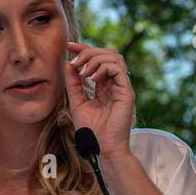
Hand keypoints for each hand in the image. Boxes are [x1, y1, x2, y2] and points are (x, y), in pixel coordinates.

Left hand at [63, 40, 134, 162]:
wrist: (102, 148)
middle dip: (88, 52)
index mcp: (104, 85)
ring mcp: (122, 86)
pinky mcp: (127, 92)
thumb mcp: (77, 102)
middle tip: (74, 62)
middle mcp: (114, 83)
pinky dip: (103, 68)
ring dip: (94, 59)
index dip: (83, 49)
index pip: (97, 59)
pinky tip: (91, 78)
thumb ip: (74, 84)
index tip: (68, 46)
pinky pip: (118, 69)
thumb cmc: (92, 130)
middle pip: (107, 53)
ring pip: (114, 57)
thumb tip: (68, 63)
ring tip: (83, 73)